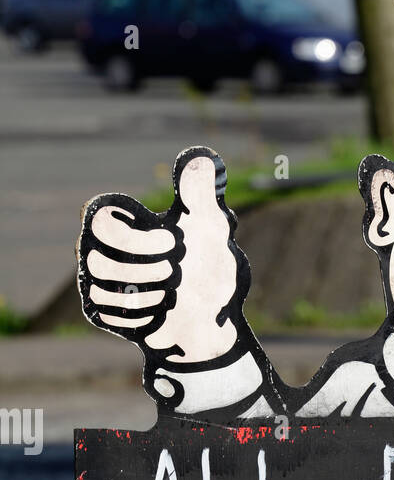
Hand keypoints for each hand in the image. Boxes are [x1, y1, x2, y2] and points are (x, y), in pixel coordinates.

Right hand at [78, 147, 249, 401]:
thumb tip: (203, 158)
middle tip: (174, 271)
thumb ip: (202, 196)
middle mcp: (101, 246)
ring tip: (170, 293)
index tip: (173, 242)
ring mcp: (97, 280)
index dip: (135, 235)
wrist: (211, 322)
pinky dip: (141, 315)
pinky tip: (160, 312)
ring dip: (145, 293)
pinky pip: (106, 312)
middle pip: (96, 257)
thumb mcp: (211, 230)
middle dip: (142, 269)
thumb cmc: (208, 270)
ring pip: (100, 287)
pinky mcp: (101, 311)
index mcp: (122, 219)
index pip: (100, 217)